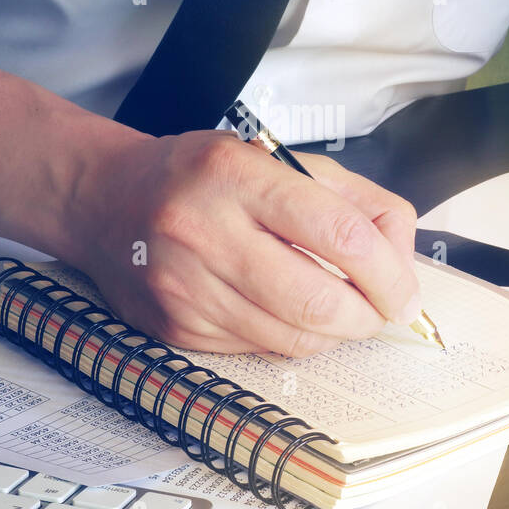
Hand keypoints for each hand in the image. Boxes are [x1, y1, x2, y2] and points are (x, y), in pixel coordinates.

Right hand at [68, 130, 420, 356]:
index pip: (339, 234)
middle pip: (318, 300)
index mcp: (236, 174)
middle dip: (368, 316)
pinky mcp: (175, 329)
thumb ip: (349, 198)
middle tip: (382, 311)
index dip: (389, 273)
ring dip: (334, 334)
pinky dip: (289, 338)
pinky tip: (288, 314)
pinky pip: (258, 350)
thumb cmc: (199, 175)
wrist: (103, 200)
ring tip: (341, 313)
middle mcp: (204, 231)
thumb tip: (401, 253)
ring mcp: (184, 287)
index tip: (405, 292)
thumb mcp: (276, 158)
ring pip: (291, 337)